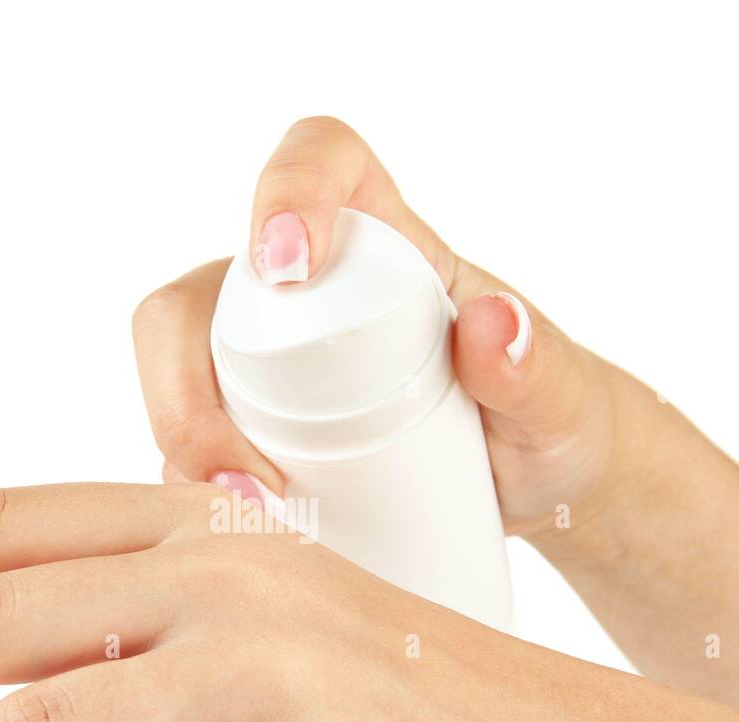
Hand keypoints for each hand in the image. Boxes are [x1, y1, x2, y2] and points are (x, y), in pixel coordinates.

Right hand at [132, 116, 625, 537]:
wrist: (540, 492)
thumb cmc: (554, 424)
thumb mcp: (561, 401)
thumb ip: (538, 366)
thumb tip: (492, 323)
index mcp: (386, 247)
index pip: (319, 164)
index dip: (286, 192)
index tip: (286, 271)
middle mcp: (306, 300)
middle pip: (196, 301)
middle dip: (186, 386)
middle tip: (244, 479)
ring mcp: (267, 372)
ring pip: (177, 382)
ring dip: (181, 450)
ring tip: (248, 519)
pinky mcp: (252, 439)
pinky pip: (191, 454)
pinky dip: (194, 497)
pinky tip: (236, 539)